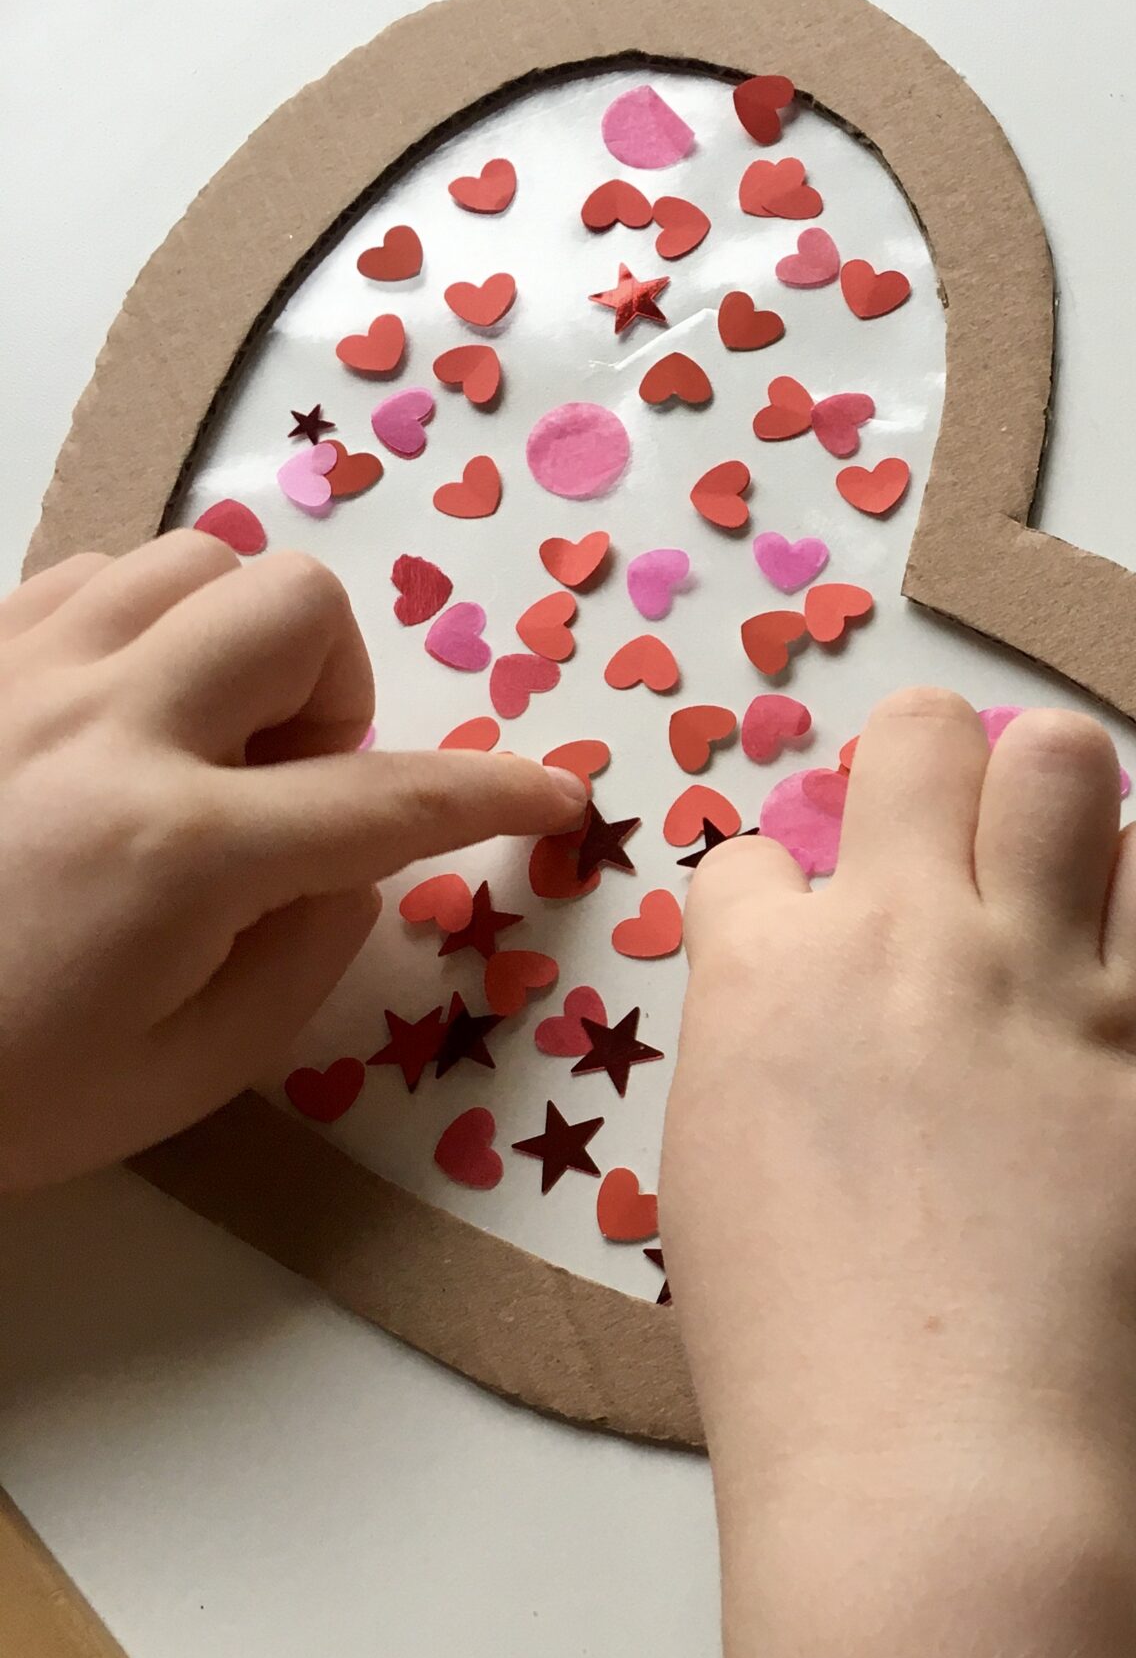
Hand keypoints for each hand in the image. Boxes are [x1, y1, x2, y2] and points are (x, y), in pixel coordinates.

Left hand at [0, 532, 584, 1189]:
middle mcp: (99, 728)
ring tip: (206, 740)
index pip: (390, 800)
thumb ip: (309, 954)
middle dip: (336, 691)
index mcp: (177, 851)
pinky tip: (123, 715)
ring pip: (192, 561)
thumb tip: (355, 861)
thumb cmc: (1, 1096)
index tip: (558, 795)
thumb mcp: (190, 1071)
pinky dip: (143, 625)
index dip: (498, 794)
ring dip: (240, 644)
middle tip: (293, 786)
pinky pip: (88, 573)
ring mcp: (11, 676)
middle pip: (294, 603)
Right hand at [661, 688, 1135, 1657]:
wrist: (927, 1443)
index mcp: (760, 971)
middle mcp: (898, 931)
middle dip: (924, 771)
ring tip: (1057, 885)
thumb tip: (796, 988)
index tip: (814, 958)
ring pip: (1063, 760)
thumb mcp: (713, 1172)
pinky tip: (1134, 949)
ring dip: (1053, 802)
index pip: (754, 855)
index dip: (783, 902)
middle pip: (919, 733)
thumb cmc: (792, 1345)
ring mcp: (1033, 972)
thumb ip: (754, 1046)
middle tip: (948, 859)